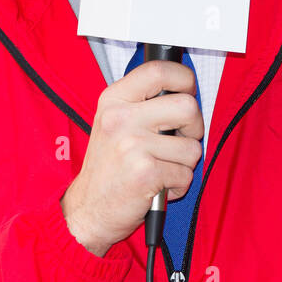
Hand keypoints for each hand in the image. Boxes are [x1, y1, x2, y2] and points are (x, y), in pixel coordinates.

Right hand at [61, 60, 202, 256]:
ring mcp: (132, 145)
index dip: (184, 79)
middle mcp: (120, 118)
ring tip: (161, 169)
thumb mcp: (114, 122)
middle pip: (187, 106)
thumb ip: (143, 102)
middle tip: (180, 140)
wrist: (87, 210)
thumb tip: (185, 88)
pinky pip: (186, 174)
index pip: (158, 70)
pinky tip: (157, 186)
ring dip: (184, 164)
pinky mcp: (145, 173)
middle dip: (195, 127)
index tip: (187, 92)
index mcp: (114, 100)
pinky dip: (178, 185)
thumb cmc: (108, 167)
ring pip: (193, 147)